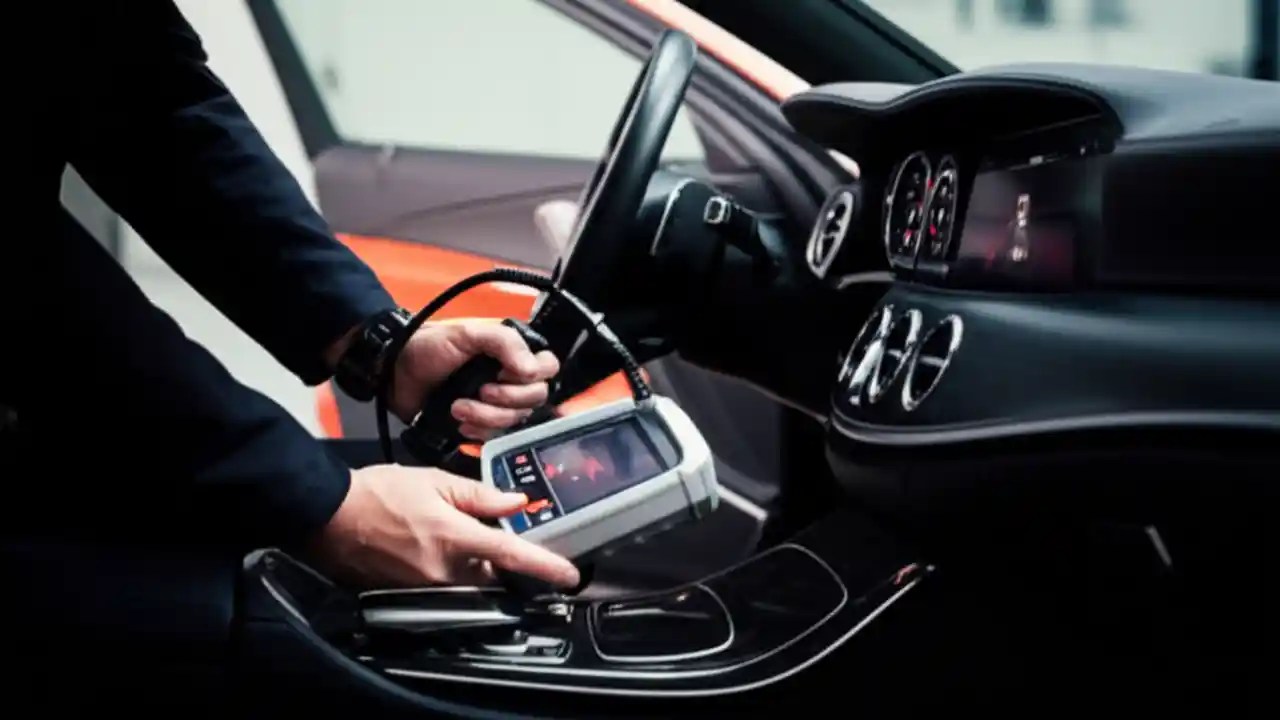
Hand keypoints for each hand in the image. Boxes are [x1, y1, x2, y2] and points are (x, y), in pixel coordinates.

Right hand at [313, 464, 579, 588]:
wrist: (328, 517)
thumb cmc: (377, 494)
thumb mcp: (433, 481)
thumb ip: (478, 494)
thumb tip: (514, 503)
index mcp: (455, 537)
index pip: (512, 554)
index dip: (545, 565)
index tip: (569, 575)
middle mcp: (444, 569)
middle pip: (492, 574)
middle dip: (498, 558)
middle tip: (487, 532)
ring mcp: (426, 586)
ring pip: (469, 582)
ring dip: (472, 563)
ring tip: (447, 534)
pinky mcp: (409, 595)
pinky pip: (443, 586)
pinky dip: (448, 569)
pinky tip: (428, 546)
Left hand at [391, 321, 559, 439]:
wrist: (394, 373)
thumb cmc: (427, 346)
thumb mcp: (467, 334)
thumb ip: (504, 342)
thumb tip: (530, 369)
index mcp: (511, 353)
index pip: (547, 367)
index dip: (533, 375)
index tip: (507, 373)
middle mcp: (509, 378)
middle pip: (535, 398)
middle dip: (507, 399)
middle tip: (481, 390)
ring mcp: (496, 403)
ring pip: (515, 420)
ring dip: (487, 416)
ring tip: (459, 406)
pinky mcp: (480, 424)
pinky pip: (495, 437)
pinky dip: (479, 432)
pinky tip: (460, 420)